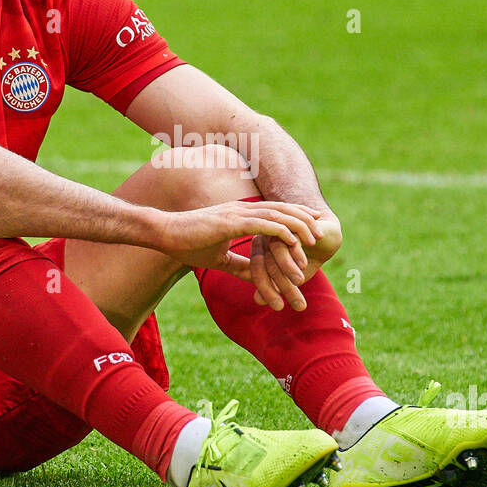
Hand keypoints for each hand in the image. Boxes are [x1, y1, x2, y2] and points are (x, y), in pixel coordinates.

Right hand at [155, 200, 322, 278]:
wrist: (165, 234)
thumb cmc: (187, 244)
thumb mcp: (219, 258)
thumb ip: (238, 265)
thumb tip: (253, 277)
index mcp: (241, 215)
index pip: (275, 211)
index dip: (296, 215)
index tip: (313, 224)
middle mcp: (243, 210)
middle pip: (282, 210)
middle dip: (304, 220)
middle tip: (321, 233)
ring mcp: (238, 214)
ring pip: (278, 216)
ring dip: (298, 228)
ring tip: (313, 242)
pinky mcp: (231, 223)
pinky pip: (264, 225)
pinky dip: (282, 233)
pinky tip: (294, 241)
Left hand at [251, 208, 341, 310]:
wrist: (327, 236)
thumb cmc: (305, 258)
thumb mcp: (290, 276)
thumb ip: (274, 285)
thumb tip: (257, 301)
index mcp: (259, 249)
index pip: (257, 272)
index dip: (266, 290)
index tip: (279, 308)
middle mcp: (265, 237)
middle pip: (266, 263)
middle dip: (282, 285)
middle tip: (297, 303)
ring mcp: (277, 227)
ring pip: (277, 251)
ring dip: (288, 268)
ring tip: (299, 281)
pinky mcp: (292, 220)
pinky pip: (290, 237)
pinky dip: (296, 252)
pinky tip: (304, 263)